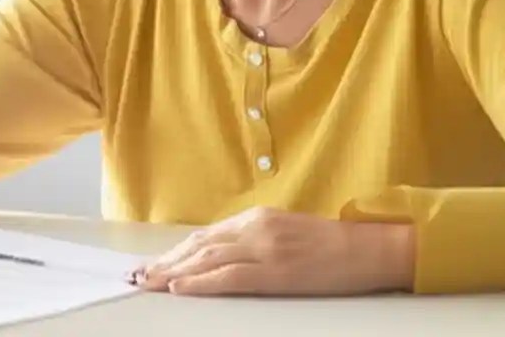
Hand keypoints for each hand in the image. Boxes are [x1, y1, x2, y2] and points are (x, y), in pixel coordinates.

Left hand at [132, 207, 413, 296]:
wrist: (367, 248)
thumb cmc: (329, 245)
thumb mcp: (284, 231)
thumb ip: (252, 238)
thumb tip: (218, 254)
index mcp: (256, 219)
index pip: (204, 236)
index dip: (174, 251)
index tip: (152, 264)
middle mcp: (255, 229)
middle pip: (198, 247)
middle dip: (164, 263)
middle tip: (137, 276)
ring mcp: (265, 248)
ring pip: (206, 260)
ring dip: (172, 273)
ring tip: (148, 282)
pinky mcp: (276, 270)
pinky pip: (229, 277)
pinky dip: (201, 282)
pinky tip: (180, 287)